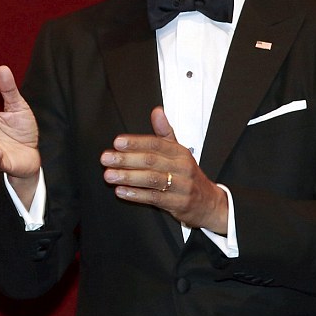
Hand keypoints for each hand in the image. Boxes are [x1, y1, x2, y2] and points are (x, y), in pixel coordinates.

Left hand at [100, 106, 227, 233]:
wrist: (209, 203)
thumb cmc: (188, 175)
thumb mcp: (179, 151)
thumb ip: (165, 132)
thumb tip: (156, 111)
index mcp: (180, 152)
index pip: (156, 144)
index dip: (136, 142)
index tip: (117, 142)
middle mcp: (182, 167)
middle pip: (151, 161)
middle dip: (126, 159)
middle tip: (106, 158)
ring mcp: (182, 186)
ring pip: (152, 179)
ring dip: (128, 177)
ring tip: (109, 175)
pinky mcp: (178, 204)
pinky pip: (155, 198)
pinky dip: (136, 195)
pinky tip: (121, 191)